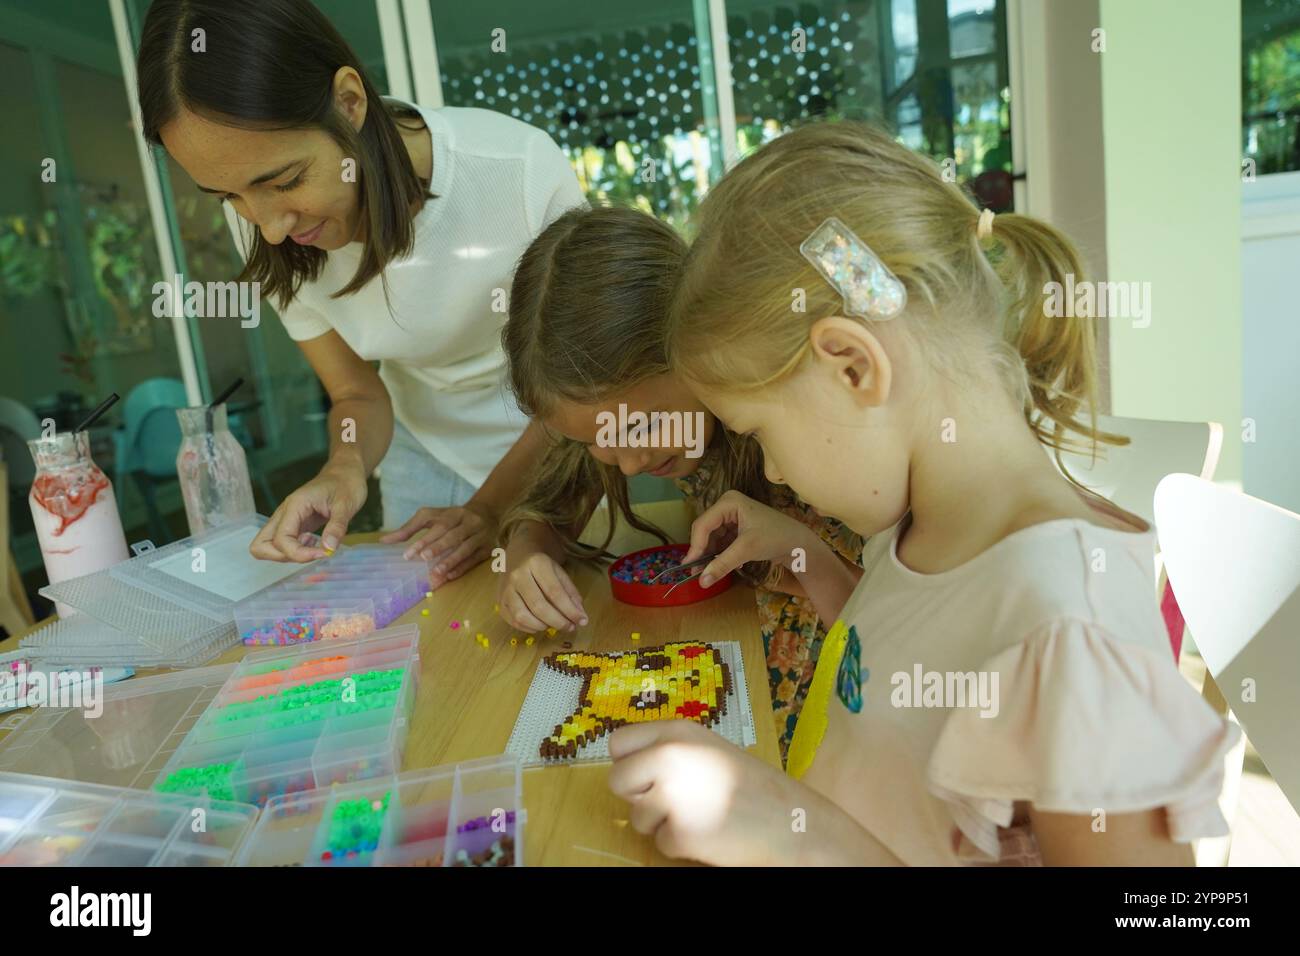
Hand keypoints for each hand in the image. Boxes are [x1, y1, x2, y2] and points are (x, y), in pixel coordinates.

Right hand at [249, 462, 366, 561]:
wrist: (345, 473)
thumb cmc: (345, 484)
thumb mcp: (346, 505)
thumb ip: (337, 527)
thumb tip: (329, 549)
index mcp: (294, 506)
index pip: (281, 539)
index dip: (299, 553)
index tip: (324, 553)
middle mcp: (284, 513)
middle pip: (261, 545)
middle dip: (284, 557)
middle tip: (312, 553)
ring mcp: (286, 520)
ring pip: (268, 546)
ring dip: (289, 555)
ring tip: (314, 547)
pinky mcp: (293, 526)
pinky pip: (282, 544)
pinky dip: (295, 550)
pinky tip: (314, 543)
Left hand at [380, 502, 496, 588]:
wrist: (487, 513)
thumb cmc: (452, 518)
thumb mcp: (431, 516)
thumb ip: (409, 528)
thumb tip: (384, 541)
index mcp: (454, 513)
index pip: (439, 526)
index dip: (424, 540)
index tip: (409, 554)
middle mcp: (469, 522)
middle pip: (453, 535)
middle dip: (438, 547)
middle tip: (424, 558)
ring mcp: (480, 535)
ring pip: (466, 548)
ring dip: (451, 560)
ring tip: (437, 572)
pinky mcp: (487, 548)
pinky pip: (475, 559)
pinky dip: (462, 567)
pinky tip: (450, 575)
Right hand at [496, 551, 587, 632]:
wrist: (518, 554)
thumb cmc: (542, 565)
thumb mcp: (559, 572)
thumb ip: (571, 593)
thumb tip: (580, 617)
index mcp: (536, 563)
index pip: (555, 592)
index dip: (569, 610)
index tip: (581, 621)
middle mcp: (518, 575)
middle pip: (538, 606)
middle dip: (557, 621)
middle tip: (569, 627)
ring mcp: (505, 588)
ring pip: (522, 616)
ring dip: (541, 626)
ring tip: (553, 624)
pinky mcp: (499, 600)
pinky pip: (512, 620)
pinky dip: (528, 628)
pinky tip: (539, 625)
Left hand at [607, 721, 806, 865]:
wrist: (791, 821)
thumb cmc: (750, 785)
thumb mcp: (709, 749)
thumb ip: (671, 750)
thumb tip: (631, 765)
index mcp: (676, 731)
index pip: (618, 743)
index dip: (630, 763)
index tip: (646, 774)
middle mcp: (668, 756)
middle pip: (617, 781)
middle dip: (637, 796)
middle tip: (669, 801)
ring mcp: (671, 795)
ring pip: (636, 817)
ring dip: (661, 823)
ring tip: (700, 815)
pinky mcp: (679, 832)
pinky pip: (660, 843)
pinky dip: (680, 845)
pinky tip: (708, 834)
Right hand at [683, 490, 814, 587]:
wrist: (798, 543)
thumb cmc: (775, 538)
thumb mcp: (747, 550)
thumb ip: (722, 564)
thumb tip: (701, 582)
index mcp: (728, 502)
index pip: (703, 524)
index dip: (695, 546)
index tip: (690, 567)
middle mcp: (727, 506)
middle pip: (705, 530)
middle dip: (702, 551)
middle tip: (696, 573)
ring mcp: (731, 517)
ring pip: (712, 538)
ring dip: (712, 555)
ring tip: (711, 572)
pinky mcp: (736, 528)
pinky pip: (721, 542)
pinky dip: (722, 554)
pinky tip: (731, 564)